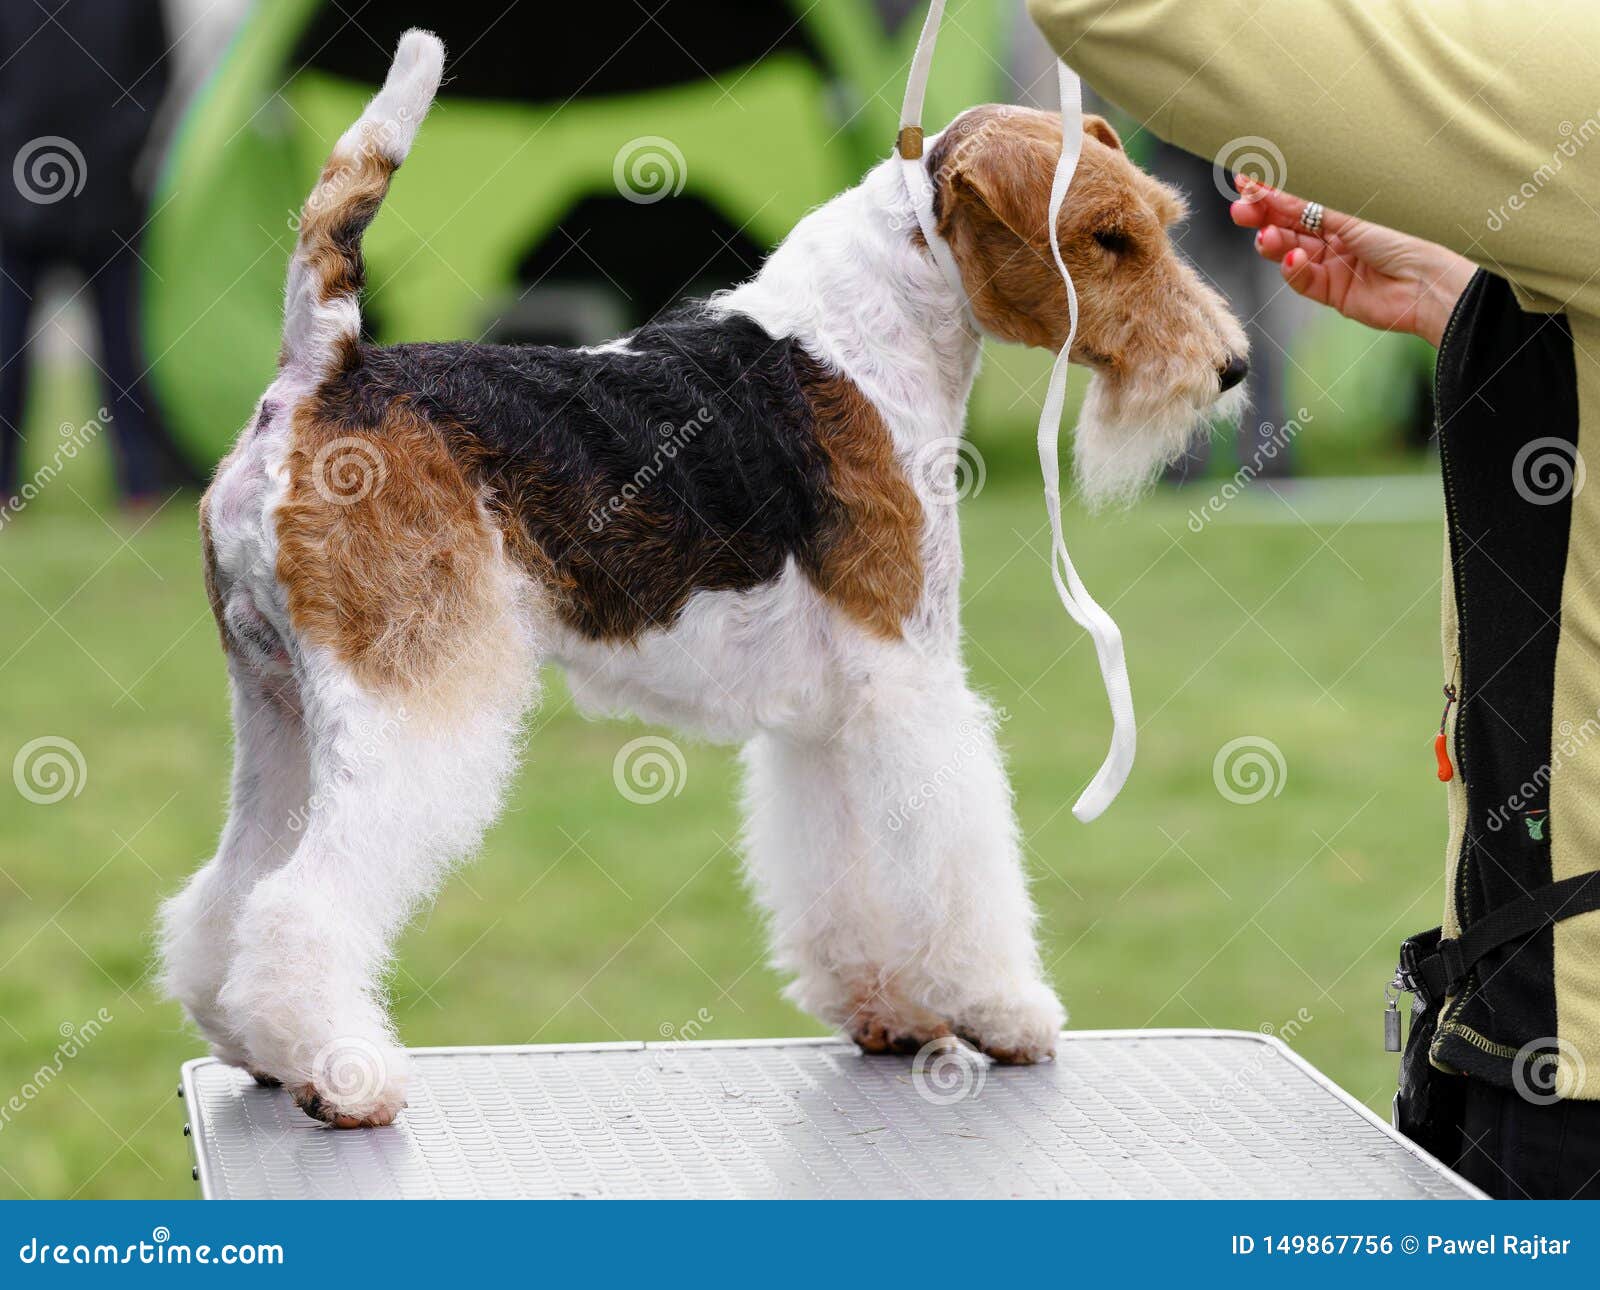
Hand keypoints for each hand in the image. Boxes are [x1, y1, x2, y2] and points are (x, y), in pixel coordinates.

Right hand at [1229, 177, 1476, 347]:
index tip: (1245, 182)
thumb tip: (1271, 189)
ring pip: (1289, 250)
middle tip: (1240, 210)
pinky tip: (1293, 259)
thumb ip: (1309, 205)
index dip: (1271, 192)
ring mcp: (1331, 264)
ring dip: (1273, 242)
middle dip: (1262, 216)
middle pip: (1287, 224)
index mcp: (1344, 210)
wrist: (1427, 282)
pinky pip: (1301, 279)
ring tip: (1267, 237)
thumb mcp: (1352, 213)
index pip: (1298, 199)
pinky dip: (1292, 269)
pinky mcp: (1330, 291)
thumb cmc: (1403, 236)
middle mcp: (1335, 235)